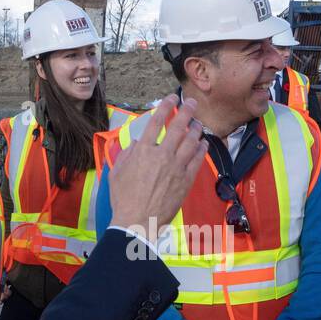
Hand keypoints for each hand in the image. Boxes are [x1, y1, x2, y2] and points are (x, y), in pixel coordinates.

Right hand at [109, 96, 204, 234]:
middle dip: (187, 111)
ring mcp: (176, 167)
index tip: (171, 98)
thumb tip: (137, 144)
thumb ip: (127, 154)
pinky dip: (201, 148)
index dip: (165, 106)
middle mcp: (162, 155)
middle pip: (178, 126)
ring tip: (198, 123)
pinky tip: (203, 143)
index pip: (156, 121)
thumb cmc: (123, 199)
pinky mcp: (186, 180)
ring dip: (196, 129)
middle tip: (192, 103)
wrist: (137, 221)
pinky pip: (197, 159)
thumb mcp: (117, 173)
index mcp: (143, 151)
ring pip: (191, 141)